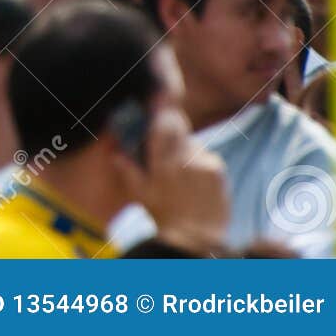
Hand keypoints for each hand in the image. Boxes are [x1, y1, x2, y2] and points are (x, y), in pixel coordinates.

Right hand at [122, 107, 230, 253]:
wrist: (198, 239)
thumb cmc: (165, 218)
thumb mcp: (140, 194)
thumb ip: (128, 170)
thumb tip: (115, 153)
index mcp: (163, 162)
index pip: (164, 123)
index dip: (162, 107)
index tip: (159, 96)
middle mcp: (187, 158)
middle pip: (179, 130)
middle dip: (171, 134)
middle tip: (164, 150)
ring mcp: (206, 163)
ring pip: (192, 145)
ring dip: (185, 153)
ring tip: (181, 176)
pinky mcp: (219, 170)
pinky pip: (206, 158)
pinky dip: (200, 164)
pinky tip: (195, 182)